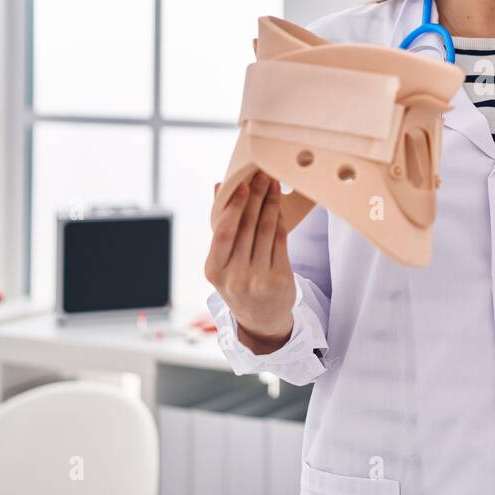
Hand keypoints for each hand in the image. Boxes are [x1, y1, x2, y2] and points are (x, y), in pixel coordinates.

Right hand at [205, 170, 295, 351]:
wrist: (261, 319)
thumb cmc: (239, 283)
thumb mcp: (222, 261)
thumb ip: (221, 227)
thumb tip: (219, 187)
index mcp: (214, 270)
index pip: (224, 232)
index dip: (234, 205)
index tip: (243, 183)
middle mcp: (235, 276)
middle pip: (247, 227)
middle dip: (256, 197)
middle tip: (262, 175)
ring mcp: (258, 279)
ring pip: (266, 231)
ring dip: (271, 203)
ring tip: (273, 184)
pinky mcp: (280, 278)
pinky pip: (280, 241)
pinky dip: (280, 220)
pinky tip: (280, 206)